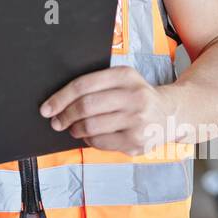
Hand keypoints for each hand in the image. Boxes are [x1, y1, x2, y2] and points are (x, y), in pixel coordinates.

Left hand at [39, 66, 178, 153]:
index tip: (47, 108)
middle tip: (56, 121)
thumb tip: (58, 102)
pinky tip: (90, 136)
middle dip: (65, 116)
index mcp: (125, 75)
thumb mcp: (122, 80)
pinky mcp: (137, 140)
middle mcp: (134, 95)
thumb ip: (96, 85)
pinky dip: (89, 140)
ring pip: (92, 126)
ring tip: (73, 129)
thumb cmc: (136, 96)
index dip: (60, 98)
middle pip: (86, 106)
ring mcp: (137, 120)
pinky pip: (101, 142)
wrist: (170, 114)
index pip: (83, 85)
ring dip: (76, 129)